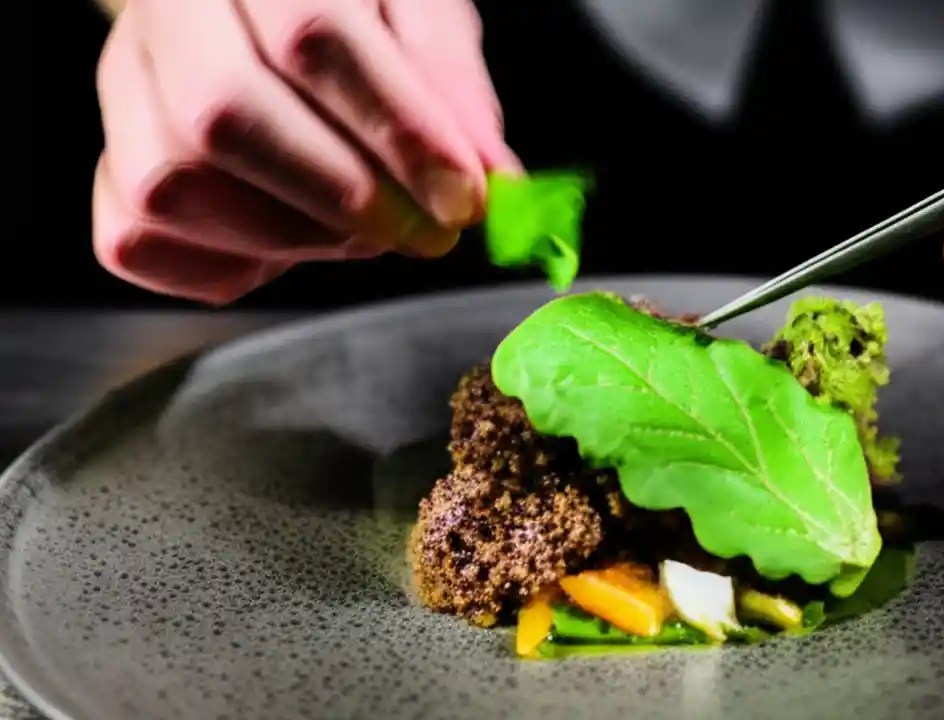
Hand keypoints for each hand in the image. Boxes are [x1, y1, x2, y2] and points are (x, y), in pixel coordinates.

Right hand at [93, 0, 519, 304]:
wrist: (260, 10)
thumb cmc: (354, 8)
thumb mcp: (418, 10)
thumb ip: (453, 85)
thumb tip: (494, 182)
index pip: (312, 33)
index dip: (397, 130)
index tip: (464, 198)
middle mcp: (165, 18)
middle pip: (223, 115)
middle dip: (345, 197)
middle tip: (424, 232)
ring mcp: (122, 93)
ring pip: (173, 187)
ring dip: (292, 238)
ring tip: (364, 232)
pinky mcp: (107, 168)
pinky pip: (135, 241)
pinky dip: (227, 267)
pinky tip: (290, 245)